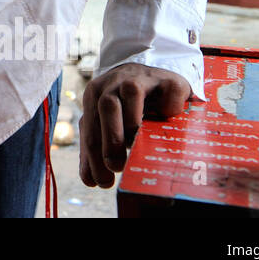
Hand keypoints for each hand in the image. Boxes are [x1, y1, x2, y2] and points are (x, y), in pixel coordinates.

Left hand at [80, 63, 191, 187]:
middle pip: (106, 107)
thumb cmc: (128, 107)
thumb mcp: (109, 124)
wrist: (153, 78)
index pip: (90, 127)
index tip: (101, 182)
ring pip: (130, 92)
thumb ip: (97, 148)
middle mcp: (114, 83)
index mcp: (95, 96)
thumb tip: (89, 180)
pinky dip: (169, 106)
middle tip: (116, 167)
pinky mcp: (167, 78)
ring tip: (136, 146)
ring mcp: (141, 78)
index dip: (93, 156)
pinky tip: (168, 119)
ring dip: (132, 122)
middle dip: (109, 140)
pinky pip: (169, 91)